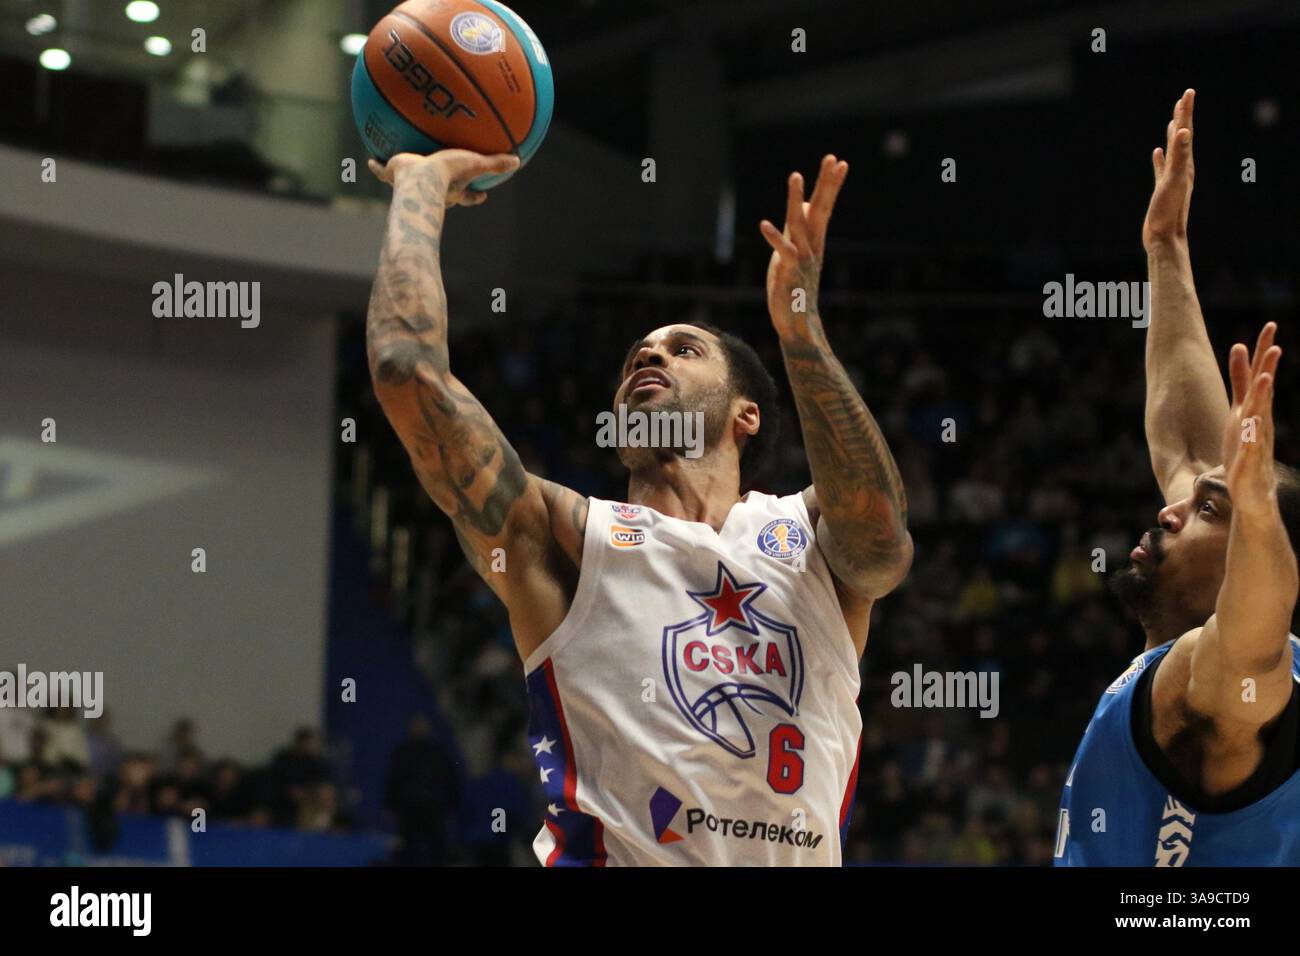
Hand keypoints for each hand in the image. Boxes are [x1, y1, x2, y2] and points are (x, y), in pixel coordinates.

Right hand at [368, 149, 520, 206]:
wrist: (420, 178)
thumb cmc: (448, 174)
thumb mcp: (475, 164)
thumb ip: (495, 163)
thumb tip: (518, 160)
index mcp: (452, 191)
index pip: (467, 196)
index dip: (474, 197)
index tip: (482, 196)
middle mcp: (432, 190)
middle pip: (439, 192)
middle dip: (442, 190)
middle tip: (442, 182)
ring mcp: (411, 184)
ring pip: (409, 183)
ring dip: (405, 179)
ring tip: (400, 170)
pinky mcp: (393, 176)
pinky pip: (382, 171)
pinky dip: (376, 166)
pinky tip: (369, 159)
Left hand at [760, 154, 848, 329]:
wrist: (798, 322)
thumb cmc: (795, 286)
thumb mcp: (797, 251)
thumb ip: (801, 227)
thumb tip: (807, 204)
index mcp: (815, 241)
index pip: (825, 207)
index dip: (831, 185)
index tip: (840, 162)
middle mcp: (812, 246)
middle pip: (821, 209)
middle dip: (826, 184)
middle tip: (832, 159)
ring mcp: (802, 259)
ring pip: (800, 224)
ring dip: (797, 200)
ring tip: (795, 175)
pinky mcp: (788, 272)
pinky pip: (783, 252)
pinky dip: (774, 238)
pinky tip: (764, 224)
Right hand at [1142, 89, 1195, 253]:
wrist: (1165, 238)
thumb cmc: (1169, 211)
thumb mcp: (1174, 182)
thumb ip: (1179, 157)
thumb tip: (1183, 132)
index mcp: (1185, 164)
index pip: (1185, 132)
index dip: (1186, 112)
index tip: (1187, 93)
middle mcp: (1182, 169)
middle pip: (1183, 137)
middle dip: (1183, 117)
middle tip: (1184, 98)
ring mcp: (1172, 178)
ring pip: (1174, 151)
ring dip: (1173, 135)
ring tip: (1172, 121)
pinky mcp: (1163, 189)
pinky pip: (1162, 168)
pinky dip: (1160, 158)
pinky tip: (1157, 153)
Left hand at [1222, 322, 1281, 515]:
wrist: (1252, 493)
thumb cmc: (1244, 449)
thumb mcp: (1238, 412)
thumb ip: (1240, 383)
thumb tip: (1239, 349)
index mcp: (1253, 409)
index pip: (1259, 376)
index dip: (1263, 351)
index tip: (1270, 325)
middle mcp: (1258, 421)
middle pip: (1263, 390)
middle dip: (1268, 367)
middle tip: (1275, 342)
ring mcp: (1255, 440)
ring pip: (1259, 415)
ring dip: (1262, 397)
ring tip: (1265, 377)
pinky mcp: (1248, 461)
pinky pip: (1251, 446)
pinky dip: (1252, 434)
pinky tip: (1252, 423)